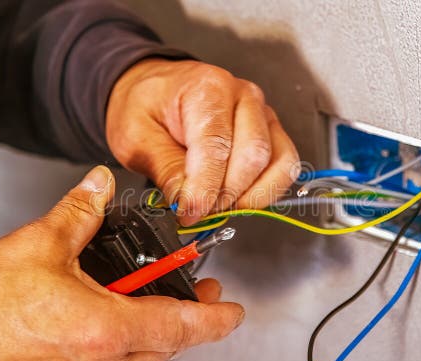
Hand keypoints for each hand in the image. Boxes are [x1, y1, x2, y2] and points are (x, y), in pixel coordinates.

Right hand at [0, 166, 243, 360]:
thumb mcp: (41, 245)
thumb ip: (80, 212)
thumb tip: (99, 184)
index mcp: (105, 327)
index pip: (180, 326)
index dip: (215, 319)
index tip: (234, 310)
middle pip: (167, 345)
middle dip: (193, 322)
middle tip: (204, 297)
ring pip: (144, 358)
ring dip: (162, 332)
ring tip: (164, 304)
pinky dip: (131, 343)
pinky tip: (120, 319)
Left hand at [107, 59, 300, 224]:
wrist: (157, 88)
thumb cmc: (147, 103)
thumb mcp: (136, 136)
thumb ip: (164, 168)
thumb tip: (186, 203)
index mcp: (208, 89)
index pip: (217, 146)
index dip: (204, 188)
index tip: (190, 213)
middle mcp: (243, 97)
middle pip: (254, 156)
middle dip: (226, 194)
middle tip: (198, 211)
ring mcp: (262, 114)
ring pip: (279, 164)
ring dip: (251, 195)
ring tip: (218, 205)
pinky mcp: (272, 132)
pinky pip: (285, 167)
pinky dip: (266, 190)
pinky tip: (238, 197)